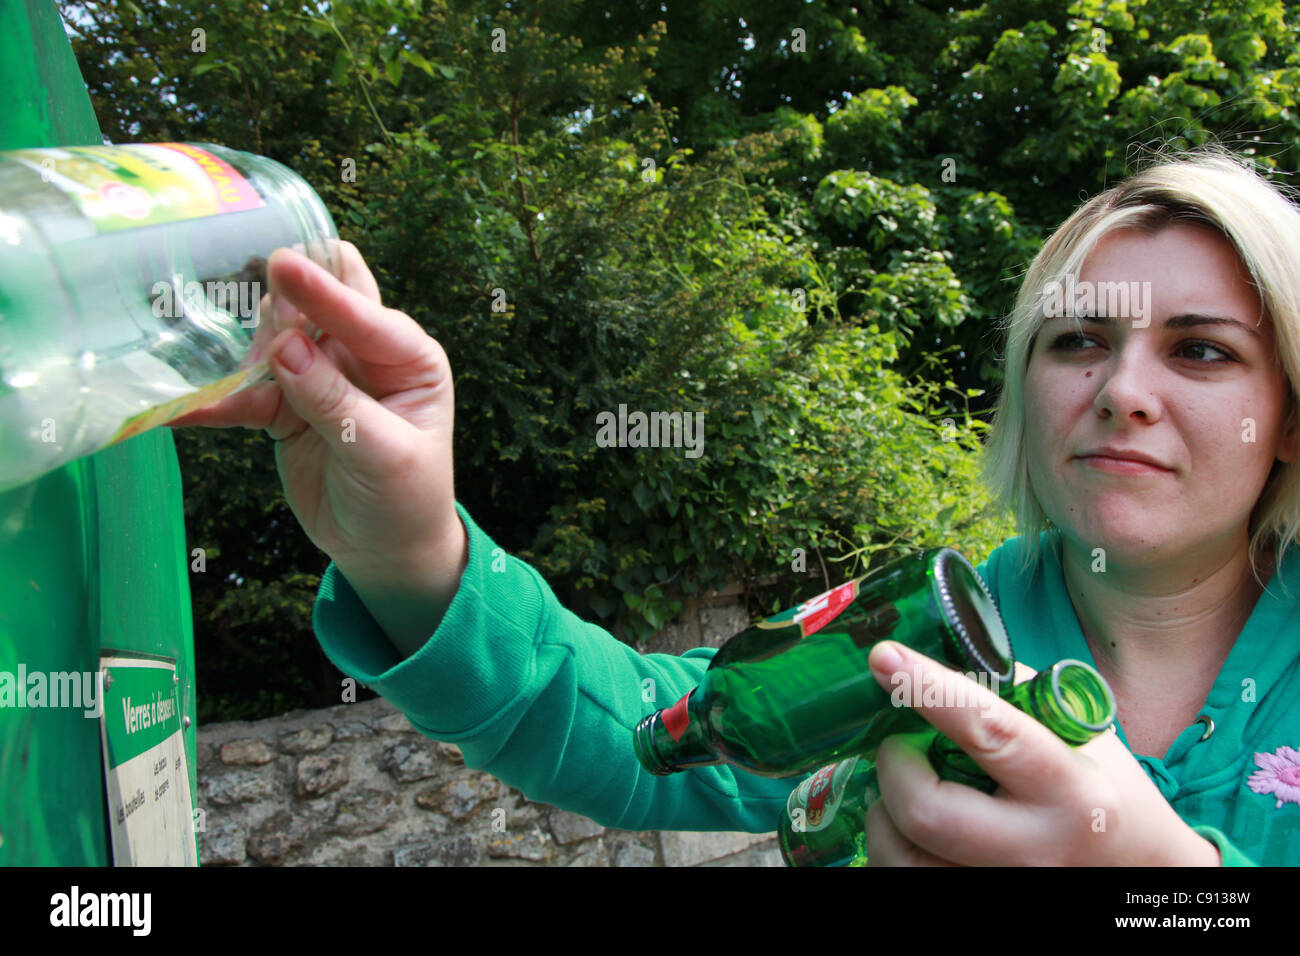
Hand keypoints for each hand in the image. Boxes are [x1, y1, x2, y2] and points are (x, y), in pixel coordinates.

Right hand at [168, 241, 461, 581]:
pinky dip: (215, 402)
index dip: (322, 290)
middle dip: (279, 299)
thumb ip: (334, 401)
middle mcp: (362, 355)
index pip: (364, 312)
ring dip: (240, 353)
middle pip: (314, 307)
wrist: (385, 551)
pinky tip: (179, 407)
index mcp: (407, 356)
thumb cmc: (405, 498)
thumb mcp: (382, 453)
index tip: (280, 263)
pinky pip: (244, 396)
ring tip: (207, 359)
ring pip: (271, 345)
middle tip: (240, 297)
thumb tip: (283, 347)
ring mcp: (319, 377)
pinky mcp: (283, 407)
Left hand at [860, 641, 1222, 865]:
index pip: (990, 732)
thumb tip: (935, 660)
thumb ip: (1012, 694)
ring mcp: (1005, 888)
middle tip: (901, 747)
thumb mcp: (1080, 736)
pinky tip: (910, 828)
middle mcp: (1036, 850)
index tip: (886, 658)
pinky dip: (891, 846)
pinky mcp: (975, 909)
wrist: (1141, 874)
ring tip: (907, 788)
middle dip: (895, 768)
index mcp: (1070, 790)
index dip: (930, 691)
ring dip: (885, 811)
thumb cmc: (1102, 793)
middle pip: (929, 813)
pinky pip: (899, 879)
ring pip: (901, 857)